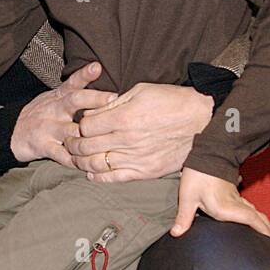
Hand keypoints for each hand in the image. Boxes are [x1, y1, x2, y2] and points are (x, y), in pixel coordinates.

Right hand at [10, 64, 117, 166]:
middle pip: (75, 101)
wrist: (12, 132)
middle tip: (112, 98)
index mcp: (59, 97)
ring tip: (107, 137)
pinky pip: (61, 155)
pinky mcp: (43, 146)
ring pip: (71, 130)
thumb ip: (75, 89)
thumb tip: (99, 73)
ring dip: (89, 135)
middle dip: (95, 99)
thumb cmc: (41, 114)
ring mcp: (49, 128)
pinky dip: (75, 160)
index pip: (73, 82)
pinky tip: (88, 164)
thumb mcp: (55, 97)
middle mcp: (55, 110)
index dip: (85, 74)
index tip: (97, 67)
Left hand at [69, 82, 214, 180]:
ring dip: (80, 161)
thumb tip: (93, 112)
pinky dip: (98, 177)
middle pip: (86, 146)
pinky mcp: (145, 172)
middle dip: (73, 144)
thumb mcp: (140, 91)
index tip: (79, 124)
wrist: (200, 121)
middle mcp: (126, 140)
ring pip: (95, 164)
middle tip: (69, 141)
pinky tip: (91, 173)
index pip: (86, 126)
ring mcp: (135, 158)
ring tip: (77, 156)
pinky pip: (114, 178)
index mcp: (124, 118)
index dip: (79, 125)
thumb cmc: (171, 101)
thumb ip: (113, 104)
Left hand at [170, 167, 269, 240]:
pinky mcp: (234, 195)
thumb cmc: (197, 176)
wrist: (206, 155)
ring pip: (257, 214)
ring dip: (266, 225)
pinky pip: (251, 210)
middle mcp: (235, 204)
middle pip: (259, 219)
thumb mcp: (187, 196)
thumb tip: (176, 234)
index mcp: (226, 207)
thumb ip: (184, 217)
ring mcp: (237, 199)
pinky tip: (257, 224)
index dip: (263, 231)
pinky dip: (258, 219)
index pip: (251, 220)